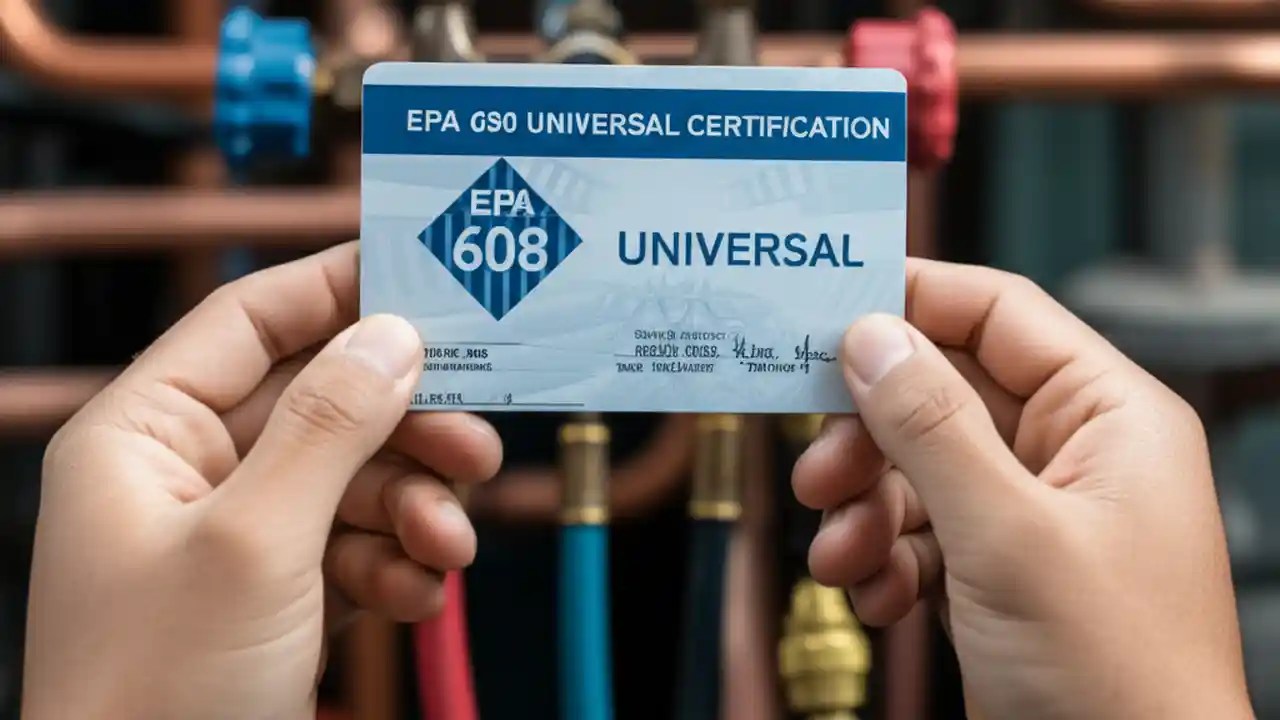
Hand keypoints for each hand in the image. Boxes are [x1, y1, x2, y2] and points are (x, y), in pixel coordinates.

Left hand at [24, 242, 501, 719]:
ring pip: (354, 482)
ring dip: (415, 508)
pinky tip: (420, 593)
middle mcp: (191, 475)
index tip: (426, 272)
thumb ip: (329, 428)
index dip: (337, 287)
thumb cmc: (157, 692)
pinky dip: (399, 564)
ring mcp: (239, 539)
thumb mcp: (254, 543)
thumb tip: (393, 336)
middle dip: (405, 428)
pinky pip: (358, 548)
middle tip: (476, 446)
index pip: (251, 321)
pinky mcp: (279, 596)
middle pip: (324, 405)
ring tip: (450, 545)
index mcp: (145, 435)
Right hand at [794, 260, 1251, 718]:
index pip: (996, 316)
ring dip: (867, 510)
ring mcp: (1033, 519)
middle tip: (817, 472)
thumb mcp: (1009, 538)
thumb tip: (872, 336)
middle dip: (869, 438)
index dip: (910, 303)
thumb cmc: (1117, 679)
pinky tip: (874, 598)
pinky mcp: (1000, 575)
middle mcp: (1072, 457)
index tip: (823, 312)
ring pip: (920, 472)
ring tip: (841, 555)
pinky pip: (923, 536)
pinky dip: (885, 561)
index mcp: (1108, 418)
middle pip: (941, 398)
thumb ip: (932, 427)